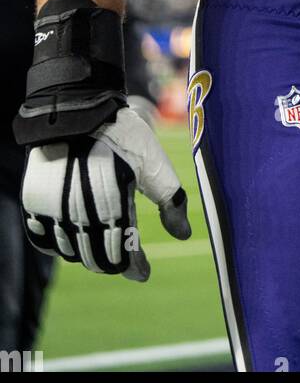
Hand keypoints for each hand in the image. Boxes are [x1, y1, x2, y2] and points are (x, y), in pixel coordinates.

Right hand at [21, 105, 190, 281]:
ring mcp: (53, 210)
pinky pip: (44, 240)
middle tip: (126, 257)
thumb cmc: (121, 134)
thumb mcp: (154, 162)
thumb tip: (183, 235)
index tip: (143, 274)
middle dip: (115, 262)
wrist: (75, 108)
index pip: (124, 255)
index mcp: (113, 205)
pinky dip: (60, 245)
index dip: (135, 268)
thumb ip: (170, 201)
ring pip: (71, 253)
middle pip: (97, 259)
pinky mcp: (34, 203)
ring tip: (102, 243)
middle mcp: (80, 214)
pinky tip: (74, 237)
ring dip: (88, 254)